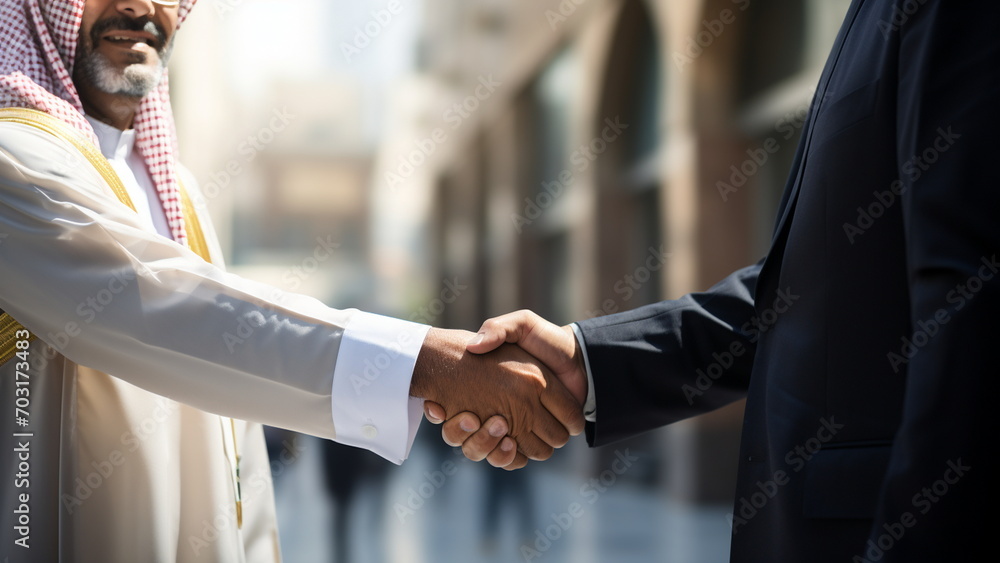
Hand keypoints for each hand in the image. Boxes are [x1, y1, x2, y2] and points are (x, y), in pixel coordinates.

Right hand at [410, 327, 583, 461]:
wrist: (579, 359)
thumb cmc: (548, 341)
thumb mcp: (521, 325)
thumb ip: (497, 330)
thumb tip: (473, 347)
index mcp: (488, 389)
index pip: (451, 412)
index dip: (442, 414)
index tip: (438, 408)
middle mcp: (496, 411)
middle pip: (466, 439)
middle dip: (465, 434)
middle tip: (471, 419)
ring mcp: (513, 429)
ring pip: (486, 452)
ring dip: (486, 445)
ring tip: (498, 426)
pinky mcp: (530, 441)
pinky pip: (511, 460)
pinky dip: (507, 457)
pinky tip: (510, 443)